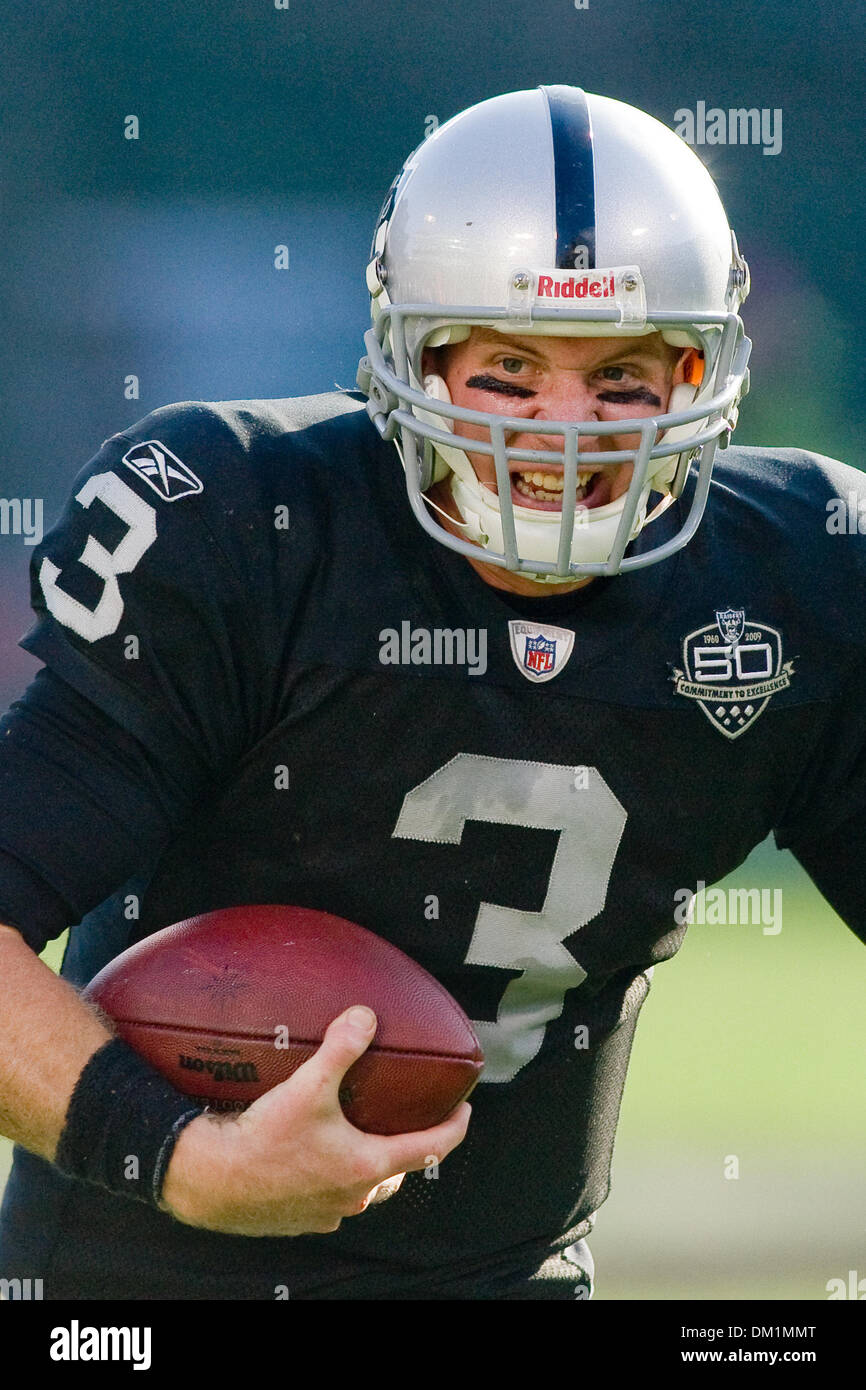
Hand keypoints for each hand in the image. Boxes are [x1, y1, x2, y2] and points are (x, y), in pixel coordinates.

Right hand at [160, 1005, 470, 1236]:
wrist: (212, 1181)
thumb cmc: (264, 1139)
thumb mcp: (308, 1085)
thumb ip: (341, 1048)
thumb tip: (365, 1016)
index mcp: (367, 1165)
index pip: (431, 1149)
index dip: (454, 1128)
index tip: (465, 1111)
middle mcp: (353, 1195)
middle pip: (398, 1171)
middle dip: (409, 1147)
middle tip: (408, 1121)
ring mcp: (327, 1212)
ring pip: (364, 1189)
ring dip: (371, 1165)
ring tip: (362, 1136)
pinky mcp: (301, 1219)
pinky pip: (331, 1199)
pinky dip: (335, 1178)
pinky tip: (318, 1158)